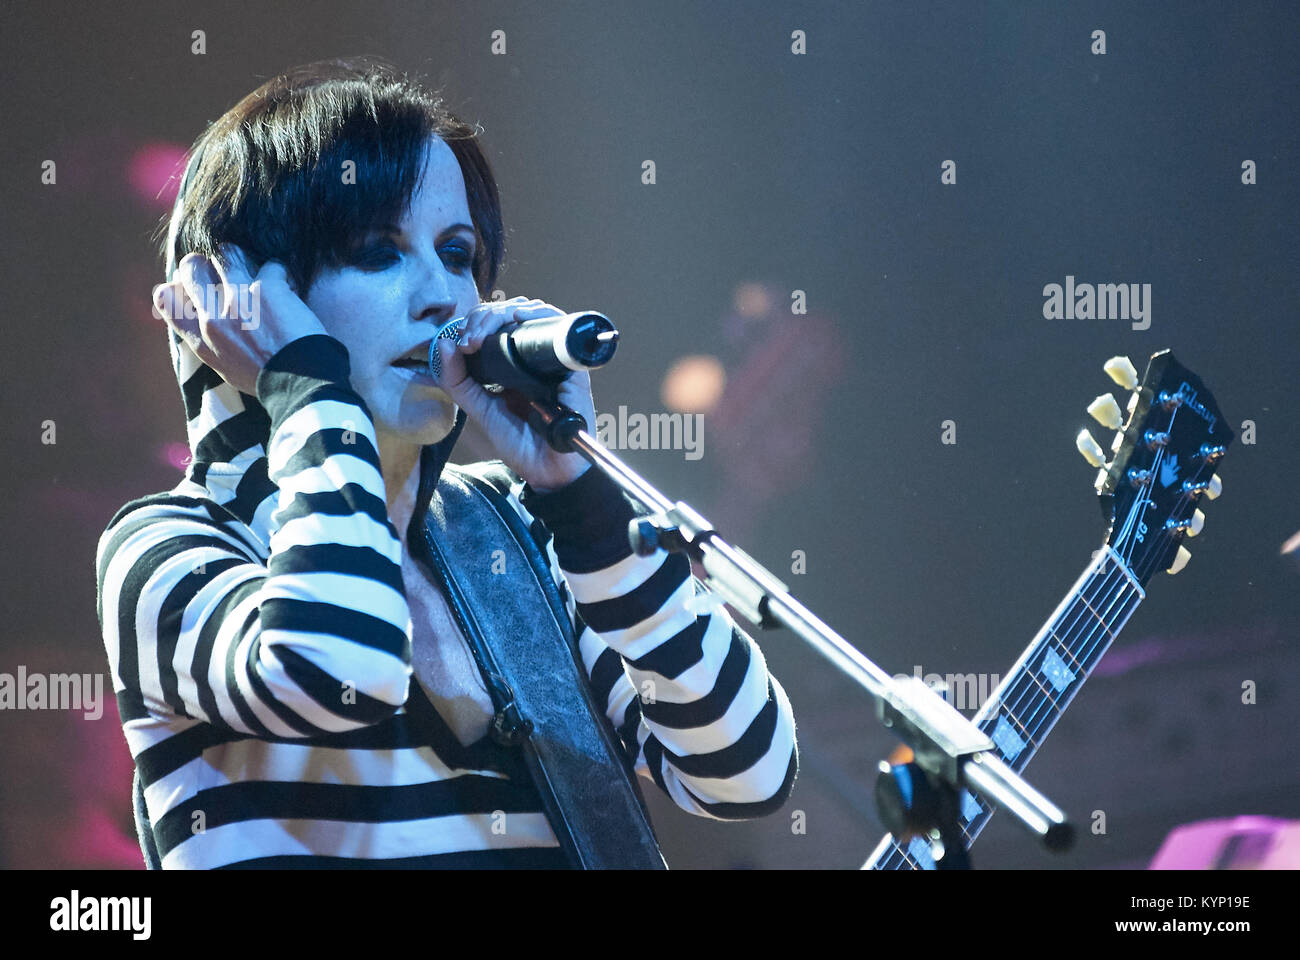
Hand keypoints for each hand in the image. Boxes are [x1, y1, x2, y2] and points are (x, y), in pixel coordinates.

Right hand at [152, 246, 328, 397]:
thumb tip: (204, 320)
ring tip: (261, 272)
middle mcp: (213, 319)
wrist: (302, 386)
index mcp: (202, 342)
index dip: (178, 284)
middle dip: (206, 261)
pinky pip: (272, 265)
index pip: (168, 300)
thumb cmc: (271, 382)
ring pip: (228, 254)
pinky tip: (292, 288)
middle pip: (192, 267)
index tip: (192, 283)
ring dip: (244, 258)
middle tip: (226, 265)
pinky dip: (283, 275)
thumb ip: (213, 344)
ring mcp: (238, 300)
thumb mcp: (229, 370)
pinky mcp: (266, 289)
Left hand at [434, 297, 595, 491]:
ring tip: (485, 331)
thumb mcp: (479, 408)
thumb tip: (444, 343)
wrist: (546, 468)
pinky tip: (519, 317)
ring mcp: (553, 357)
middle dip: (484, 316)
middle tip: (469, 339)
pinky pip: (560, 326)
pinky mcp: (571, 363)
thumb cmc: (518, 442)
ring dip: (505, 312)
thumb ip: (458, 381)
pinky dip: (540, 314)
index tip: (461, 343)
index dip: (476, 323)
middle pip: (511, 312)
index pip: (495, 324)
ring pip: (534, 312)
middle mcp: (534, 355)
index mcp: (512, 362)